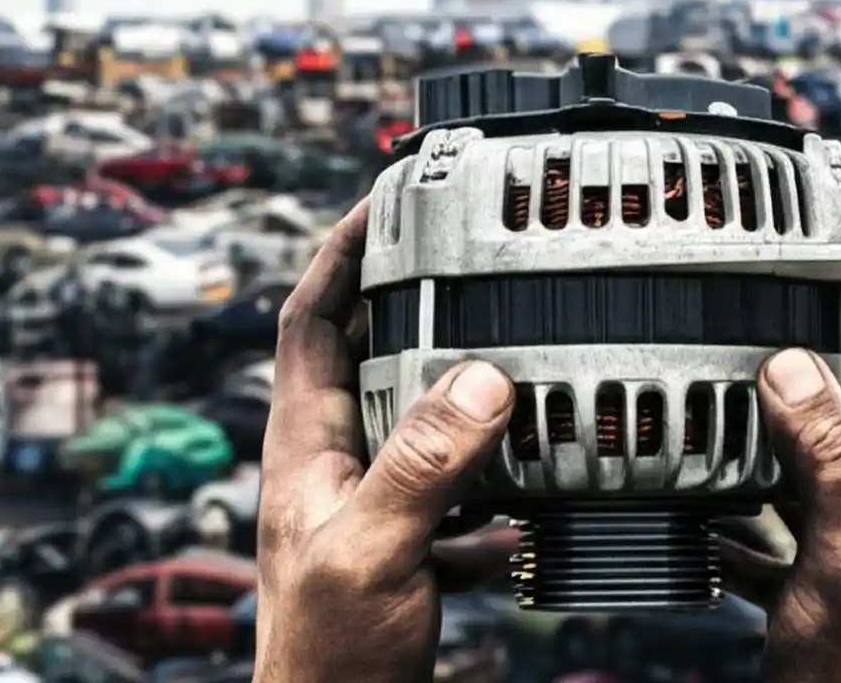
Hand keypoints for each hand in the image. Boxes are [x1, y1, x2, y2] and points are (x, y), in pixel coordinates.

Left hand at [254, 198, 518, 682]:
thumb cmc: (326, 657)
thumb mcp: (374, 549)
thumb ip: (424, 465)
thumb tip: (482, 380)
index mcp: (306, 446)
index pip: (310, 320)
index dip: (343, 254)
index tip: (387, 203)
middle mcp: (336, 461)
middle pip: (371, 352)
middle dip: (417, 301)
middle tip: (473, 262)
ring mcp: (374, 499)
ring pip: (422, 414)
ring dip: (466, 382)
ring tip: (518, 351)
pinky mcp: (409, 538)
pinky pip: (458, 478)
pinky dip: (496, 468)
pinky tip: (534, 483)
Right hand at [718, 315, 840, 682]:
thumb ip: (830, 463)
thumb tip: (796, 371)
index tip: (834, 300)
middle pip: (834, 438)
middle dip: (796, 395)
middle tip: (753, 353)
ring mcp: (834, 562)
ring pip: (792, 486)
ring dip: (756, 456)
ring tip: (718, 424)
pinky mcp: (797, 596)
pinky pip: (761, 539)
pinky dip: (730, 524)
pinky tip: (702, 521)